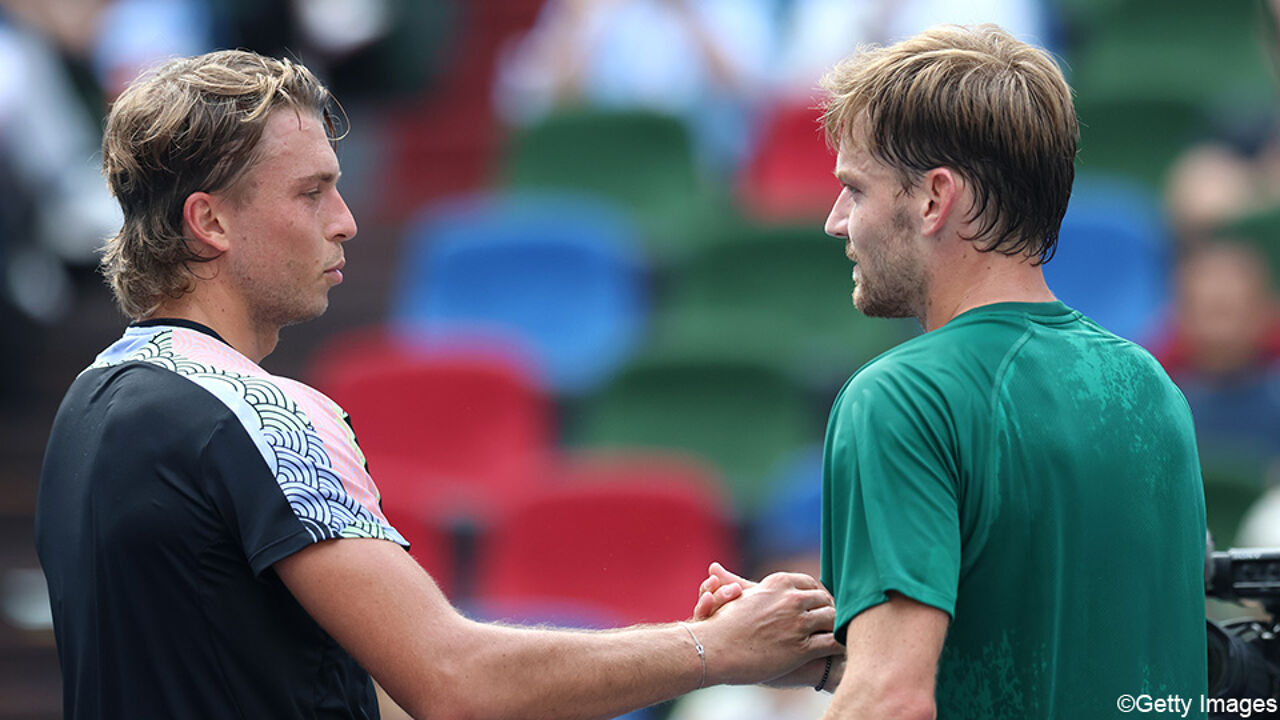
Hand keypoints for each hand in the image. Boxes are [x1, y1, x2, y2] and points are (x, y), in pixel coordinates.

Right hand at [691, 570, 838, 685]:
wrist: (715, 651)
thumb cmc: (721, 624)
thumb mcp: (734, 597)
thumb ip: (738, 582)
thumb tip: (714, 568)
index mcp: (779, 583)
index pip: (811, 584)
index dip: (816, 596)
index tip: (817, 605)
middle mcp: (792, 600)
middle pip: (826, 600)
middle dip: (830, 611)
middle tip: (833, 622)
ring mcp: (798, 624)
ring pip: (833, 620)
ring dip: (837, 627)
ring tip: (839, 636)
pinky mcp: (802, 648)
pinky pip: (832, 643)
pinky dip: (839, 645)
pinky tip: (839, 651)